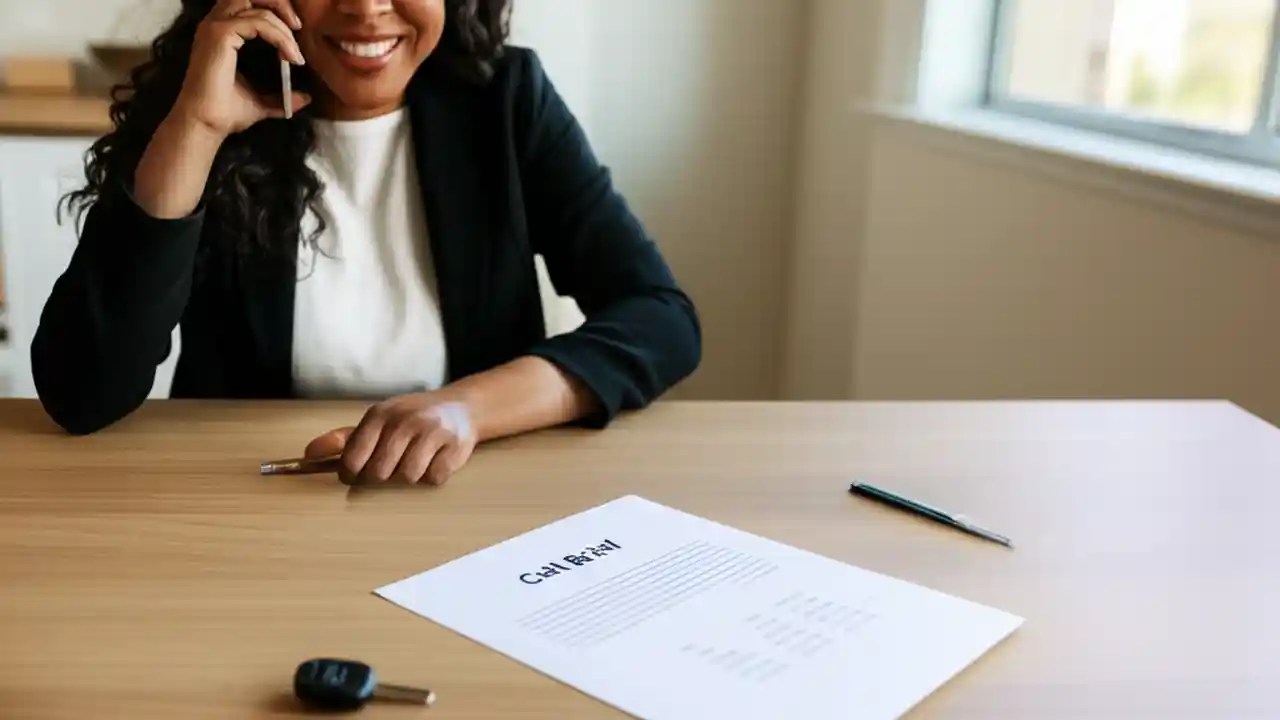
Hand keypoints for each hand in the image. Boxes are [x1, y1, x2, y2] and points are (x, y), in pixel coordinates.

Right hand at [172, 0, 309, 137]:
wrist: (207, 124)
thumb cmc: (226, 112)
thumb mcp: (262, 101)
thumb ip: (282, 96)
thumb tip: (306, 97)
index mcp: (223, 31)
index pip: (250, 4)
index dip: (277, 15)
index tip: (294, 45)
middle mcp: (217, 23)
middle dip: (280, 5)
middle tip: (298, 27)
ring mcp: (216, 26)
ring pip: (258, 6)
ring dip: (283, 25)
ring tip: (295, 53)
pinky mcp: (220, 34)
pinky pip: (259, 23)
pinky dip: (280, 37)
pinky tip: (290, 57)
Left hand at [304, 395, 478, 485]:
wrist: (460, 407)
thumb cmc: (411, 418)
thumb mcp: (377, 421)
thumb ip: (344, 439)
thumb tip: (309, 454)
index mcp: (380, 415)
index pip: (353, 459)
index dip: (352, 474)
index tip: (358, 473)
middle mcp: (404, 420)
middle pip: (379, 473)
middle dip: (383, 476)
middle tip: (392, 465)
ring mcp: (432, 432)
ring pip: (407, 477)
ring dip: (410, 476)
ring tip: (416, 460)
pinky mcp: (455, 445)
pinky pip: (434, 478)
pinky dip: (432, 477)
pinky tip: (435, 460)